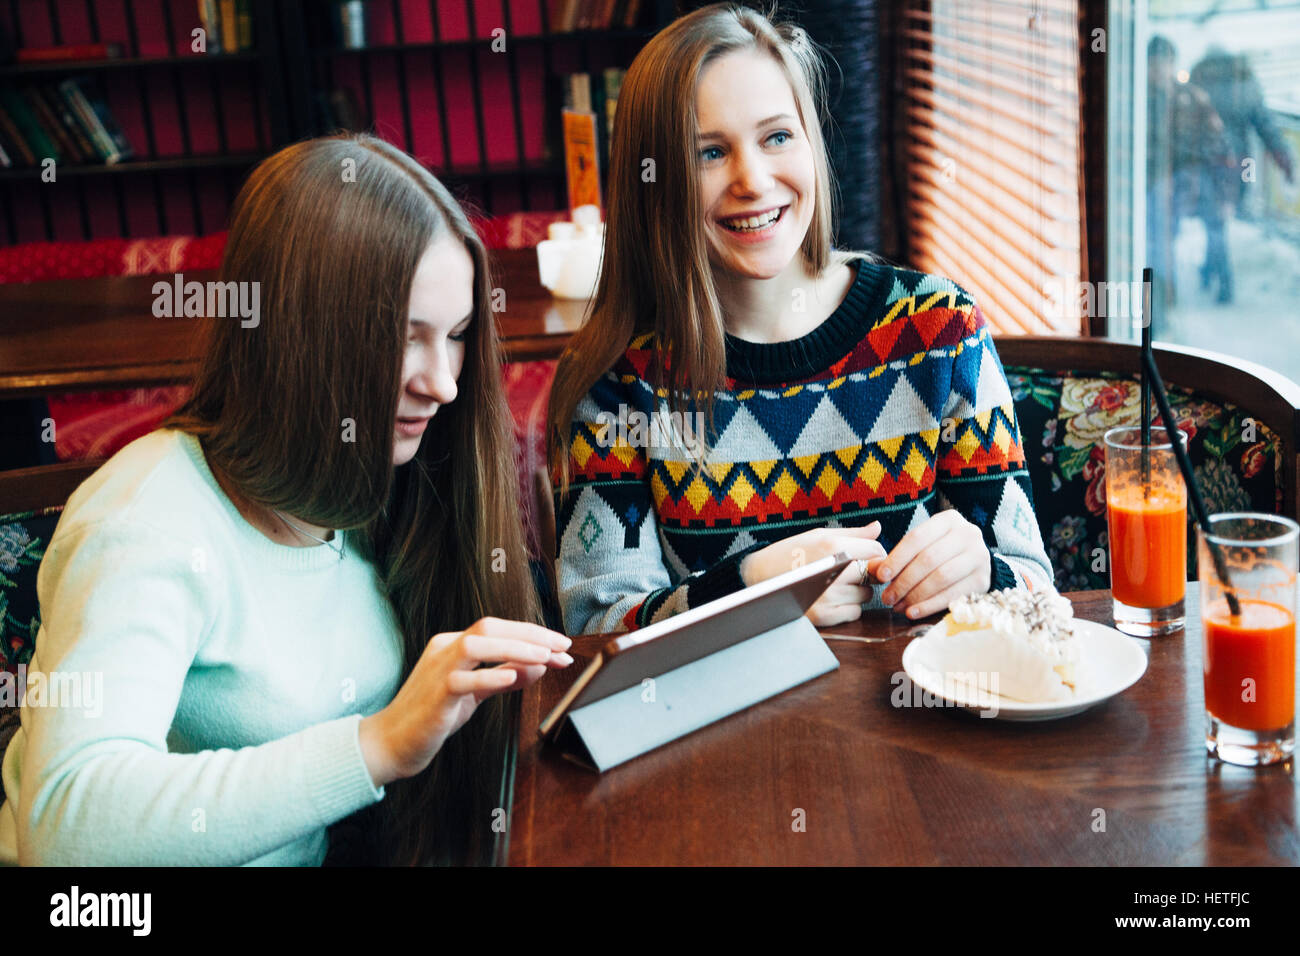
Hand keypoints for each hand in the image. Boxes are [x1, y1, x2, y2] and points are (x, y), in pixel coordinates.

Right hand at [358, 618, 571, 786]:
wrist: (392, 743)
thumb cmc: (433, 715)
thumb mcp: (475, 692)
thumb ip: (504, 677)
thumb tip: (540, 666)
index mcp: (454, 644)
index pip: (498, 628)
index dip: (533, 635)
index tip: (562, 647)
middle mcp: (445, 648)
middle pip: (490, 627)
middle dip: (531, 635)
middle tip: (562, 647)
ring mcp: (437, 669)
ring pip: (476, 645)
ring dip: (515, 648)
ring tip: (545, 657)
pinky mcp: (435, 695)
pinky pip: (463, 679)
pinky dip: (488, 676)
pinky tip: (512, 676)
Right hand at [739, 523, 887, 626]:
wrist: (759, 575)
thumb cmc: (791, 551)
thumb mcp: (819, 535)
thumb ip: (853, 533)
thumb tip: (878, 528)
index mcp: (834, 547)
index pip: (877, 551)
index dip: (874, 553)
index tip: (865, 556)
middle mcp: (834, 571)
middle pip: (873, 574)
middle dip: (865, 572)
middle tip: (847, 570)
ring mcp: (829, 596)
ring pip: (866, 595)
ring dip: (857, 591)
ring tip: (835, 583)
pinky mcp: (823, 615)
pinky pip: (855, 613)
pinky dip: (848, 607)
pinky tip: (831, 598)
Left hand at [875, 511, 991, 619]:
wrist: (976, 562)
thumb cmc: (942, 551)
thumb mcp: (923, 545)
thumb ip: (898, 555)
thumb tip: (873, 568)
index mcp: (949, 519)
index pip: (917, 538)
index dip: (896, 558)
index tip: (881, 576)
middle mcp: (968, 534)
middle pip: (928, 559)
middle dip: (903, 581)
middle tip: (887, 597)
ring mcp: (979, 557)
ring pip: (940, 578)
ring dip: (915, 595)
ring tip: (898, 606)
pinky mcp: (982, 580)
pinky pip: (952, 595)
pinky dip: (930, 605)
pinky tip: (913, 612)